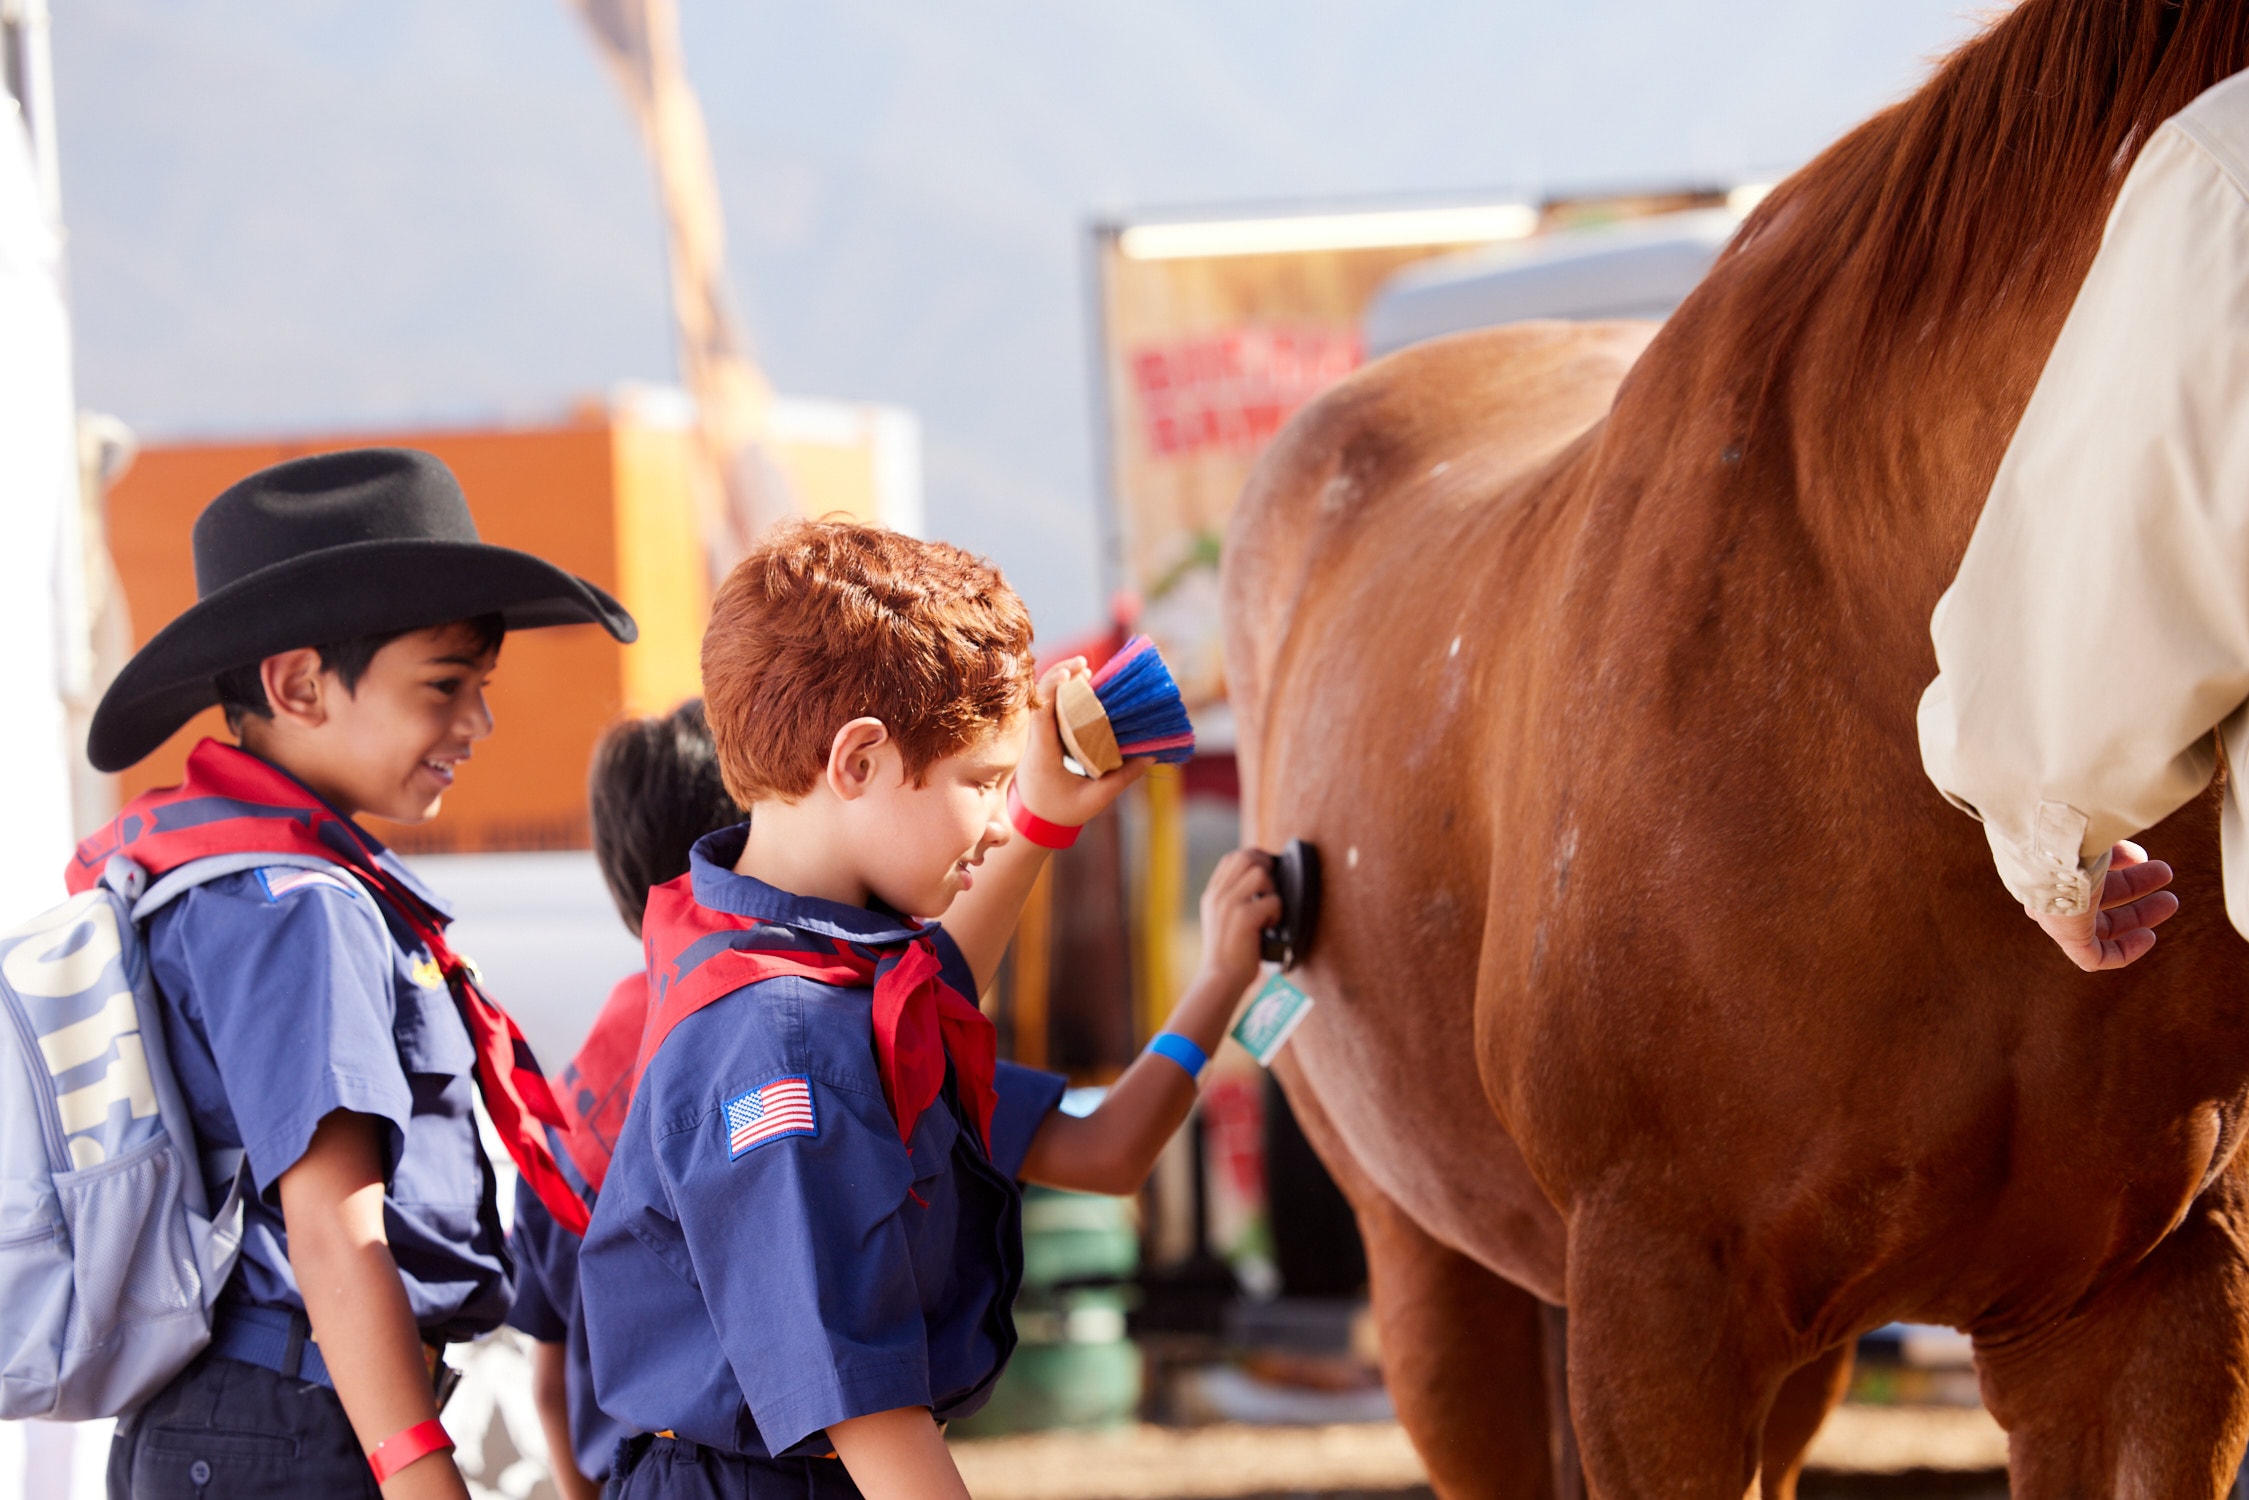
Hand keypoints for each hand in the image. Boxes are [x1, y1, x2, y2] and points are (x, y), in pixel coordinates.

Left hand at [1012, 658, 1150, 827]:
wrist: (1034, 821)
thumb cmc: (1062, 811)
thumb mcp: (1095, 799)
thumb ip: (1122, 778)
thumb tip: (1150, 756)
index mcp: (1043, 753)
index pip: (1042, 712)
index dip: (1052, 687)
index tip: (1072, 672)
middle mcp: (1036, 740)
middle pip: (1040, 698)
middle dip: (1060, 676)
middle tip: (1085, 664)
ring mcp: (1037, 738)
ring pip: (1043, 701)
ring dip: (1061, 683)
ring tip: (1085, 671)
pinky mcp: (1043, 738)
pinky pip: (1049, 710)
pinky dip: (1062, 696)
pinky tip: (1080, 688)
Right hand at [1196, 848, 1282, 1000]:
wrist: (1221, 978)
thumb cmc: (1226, 953)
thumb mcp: (1219, 919)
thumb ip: (1230, 900)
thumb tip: (1257, 881)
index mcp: (1212, 895)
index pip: (1231, 858)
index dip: (1253, 858)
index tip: (1265, 872)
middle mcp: (1218, 895)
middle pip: (1246, 857)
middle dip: (1266, 867)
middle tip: (1271, 889)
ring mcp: (1230, 905)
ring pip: (1260, 873)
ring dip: (1272, 889)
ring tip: (1269, 910)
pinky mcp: (1245, 918)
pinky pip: (1272, 901)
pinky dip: (1277, 913)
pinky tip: (1270, 927)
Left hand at [2028, 840, 2177, 970]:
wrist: (2052, 843)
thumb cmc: (2074, 828)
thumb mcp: (2095, 827)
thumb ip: (2108, 831)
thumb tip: (2129, 829)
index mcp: (2055, 861)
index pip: (2084, 868)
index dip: (2115, 863)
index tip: (2140, 857)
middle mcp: (2053, 889)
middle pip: (2098, 895)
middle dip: (2135, 885)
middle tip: (2165, 873)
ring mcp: (2059, 916)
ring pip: (2102, 924)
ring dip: (2140, 914)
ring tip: (2171, 900)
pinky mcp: (2068, 937)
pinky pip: (2095, 957)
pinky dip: (2124, 952)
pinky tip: (2149, 937)